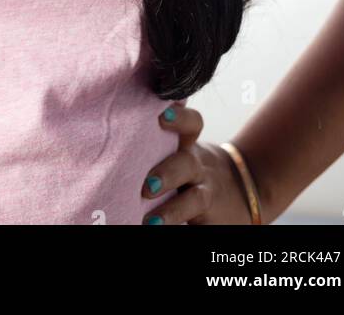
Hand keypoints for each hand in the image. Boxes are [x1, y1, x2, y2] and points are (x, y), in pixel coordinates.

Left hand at [141, 105, 254, 224]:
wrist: (236, 193)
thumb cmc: (186, 166)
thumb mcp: (179, 147)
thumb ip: (155, 138)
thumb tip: (108, 125)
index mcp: (188, 144)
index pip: (191, 124)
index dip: (180, 117)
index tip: (161, 115)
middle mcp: (198, 166)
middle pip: (187, 163)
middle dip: (168, 172)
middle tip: (145, 185)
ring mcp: (205, 193)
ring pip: (195, 198)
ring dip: (173, 209)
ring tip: (150, 222)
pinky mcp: (210, 218)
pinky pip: (200, 223)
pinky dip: (182, 226)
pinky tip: (159, 229)